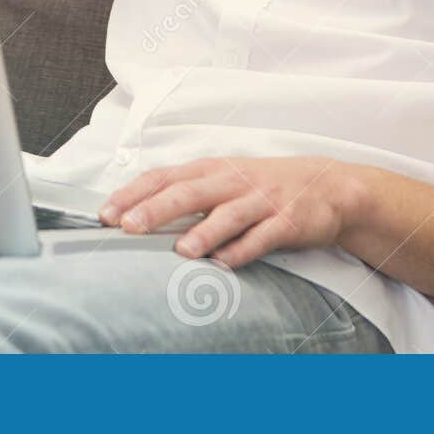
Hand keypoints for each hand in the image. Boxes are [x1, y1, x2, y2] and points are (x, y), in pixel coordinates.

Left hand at [99, 156, 371, 268]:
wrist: (327, 186)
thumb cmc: (262, 186)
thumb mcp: (222, 181)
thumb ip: (184, 196)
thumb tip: (134, 218)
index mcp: (210, 169)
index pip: (163, 177)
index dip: (133, 193)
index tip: (106, 213)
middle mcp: (232, 181)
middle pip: (189, 192)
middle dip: (157, 209)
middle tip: (129, 226)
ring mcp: (260, 200)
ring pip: (227, 214)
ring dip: (203, 232)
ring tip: (181, 250)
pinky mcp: (287, 221)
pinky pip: (263, 237)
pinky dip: (244, 250)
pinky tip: (226, 264)